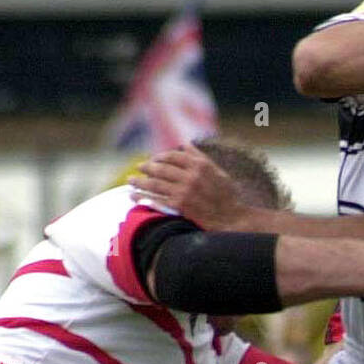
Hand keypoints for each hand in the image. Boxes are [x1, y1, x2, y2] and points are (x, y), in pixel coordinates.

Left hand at [130, 144, 244, 229]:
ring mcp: (184, 190)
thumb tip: (185, 145)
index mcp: (200, 164)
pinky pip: (157, 200)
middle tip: (139, 168)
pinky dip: (143, 197)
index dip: (160, 157)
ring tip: (130, 181)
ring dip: (140, 182)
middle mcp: (191, 175)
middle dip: (147, 168)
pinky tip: (134, 196)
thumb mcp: (218, 171)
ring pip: (156, 183)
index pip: (173, 156)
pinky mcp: (181, 206)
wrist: (233, 218)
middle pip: (161, 168)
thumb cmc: (228, 196)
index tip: (154, 160)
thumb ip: (200, 158)